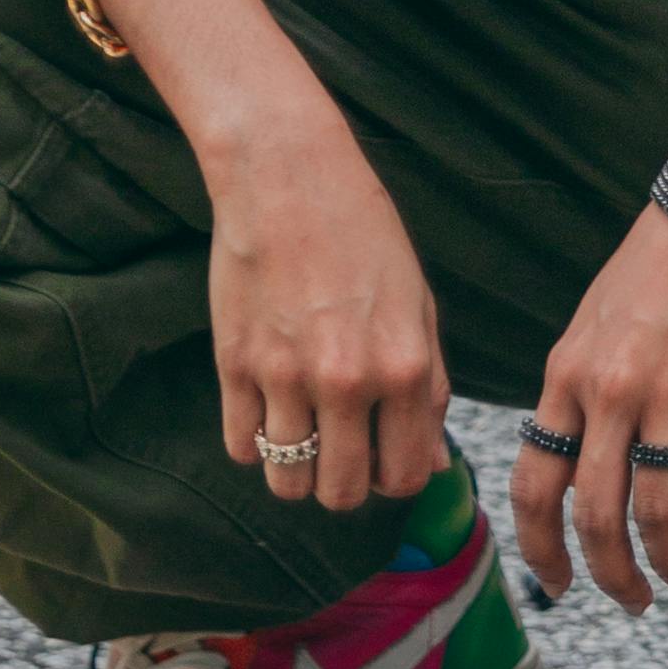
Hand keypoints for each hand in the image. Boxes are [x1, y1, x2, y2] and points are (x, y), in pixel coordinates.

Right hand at [209, 120, 450, 516]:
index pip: (404, 476)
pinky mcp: (234, 364)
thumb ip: (428, 391)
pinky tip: (268, 410)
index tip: (382, 457)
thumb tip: (433, 465)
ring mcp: (285, 376)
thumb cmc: (364, 235)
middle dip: (344, 485)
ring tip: (302, 434)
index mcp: (405, 367)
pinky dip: (255, 442)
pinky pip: (242, 446)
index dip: (393, 478)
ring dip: (296, 471)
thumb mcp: (418, 307)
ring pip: (287, 482)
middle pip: (343, 493)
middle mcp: (347, 380)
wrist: (288, 175)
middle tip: (340, 450)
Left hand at [513, 203, 667, 613]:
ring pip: (658, 511)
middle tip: (633, 602)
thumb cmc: (661, 266)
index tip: (560, 584)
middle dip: (610, 575)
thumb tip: (567, 464)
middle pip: (596, 514)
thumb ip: (576, 390)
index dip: (542, 548)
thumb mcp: (593, 322)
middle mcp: (609, 389)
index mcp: (566, 374)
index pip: (535, 483)